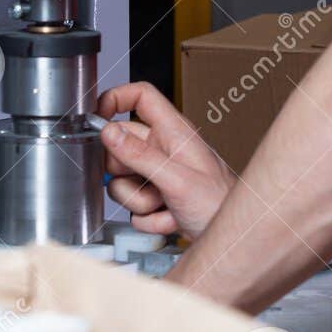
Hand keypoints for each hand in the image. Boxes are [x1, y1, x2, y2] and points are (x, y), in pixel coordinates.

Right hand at [96, 81, 232, 240]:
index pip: (141, 96)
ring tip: (165, 204)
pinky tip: (170, 219)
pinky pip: (132, 209)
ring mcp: (158, 174)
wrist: (234, 236)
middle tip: (148, 183)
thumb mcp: (177, 179)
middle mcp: (164, 148)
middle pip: (120, 146)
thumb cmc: (220, 202)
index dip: (116, 98)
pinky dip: (148, 220)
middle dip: (127, 172)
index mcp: (174, 131)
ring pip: (121, 182)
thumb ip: (141, 156)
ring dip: (139, 201)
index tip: (97, 117)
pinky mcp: (155, 199)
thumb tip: (110, 132)